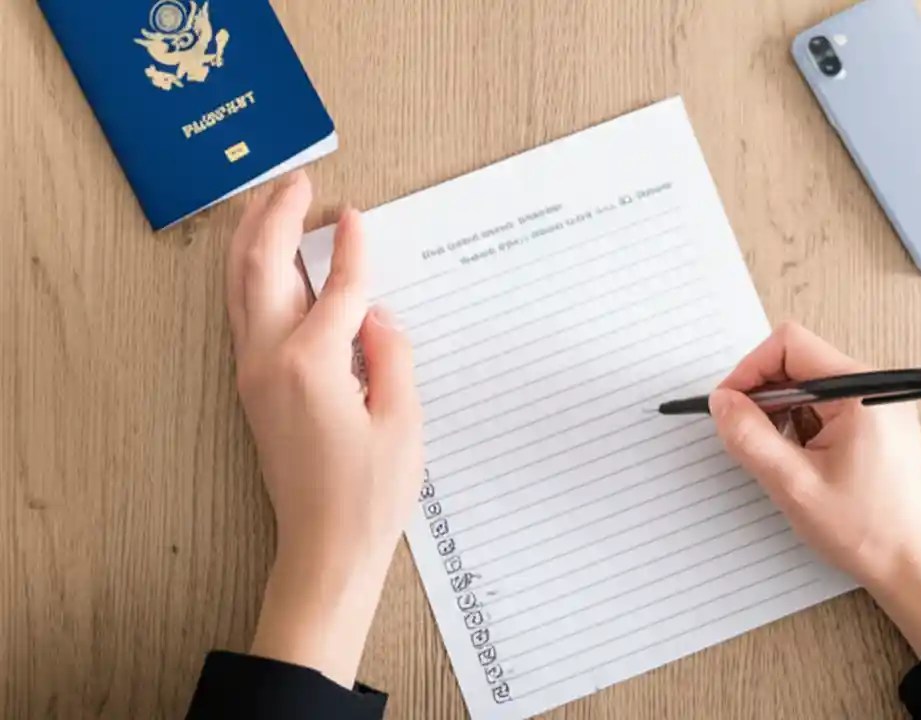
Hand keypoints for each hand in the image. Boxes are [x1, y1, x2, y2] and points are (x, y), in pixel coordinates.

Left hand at [226, 171, 421, 685]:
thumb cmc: (369, 495)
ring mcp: (253, 375)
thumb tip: (374, 314)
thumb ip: (392, 353)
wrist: (325, 549)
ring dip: (254, 239)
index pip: (336, 288)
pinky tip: (269, 263)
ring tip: (272, 203)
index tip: (359, 215)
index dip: (352, 250)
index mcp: (310, 364)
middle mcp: (269, 361)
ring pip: (241, 287)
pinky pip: (245, 314)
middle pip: (263, 268)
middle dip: (277, 216)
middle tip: (298, 180)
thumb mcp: (403, 421)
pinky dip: (253, 276)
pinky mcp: (253, 390)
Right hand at [709, 322, 920, 655]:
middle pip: (799, 364)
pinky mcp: (878, 425)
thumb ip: (750, 437)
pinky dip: (804, 430)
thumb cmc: (867, 531)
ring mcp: (879, 406)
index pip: (790, 345)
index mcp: (861, 391)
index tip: (729, 406)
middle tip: (751, 442)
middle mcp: (875, 388)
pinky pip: (827, 409)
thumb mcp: (794, 485)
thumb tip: (722, 402)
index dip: (749, 370)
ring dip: (784, 418)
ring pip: (810, 389)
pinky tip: (806, 467)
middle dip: (765, 399)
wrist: (916, 568)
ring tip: (787, 464)